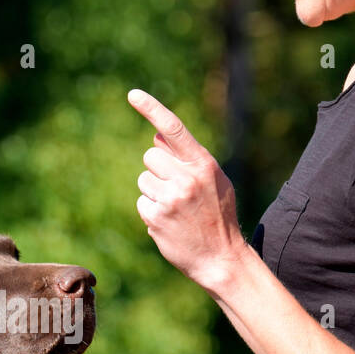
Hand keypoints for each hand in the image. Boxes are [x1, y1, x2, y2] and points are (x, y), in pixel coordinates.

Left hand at [130, 88, 246, 294]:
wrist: (221, 258)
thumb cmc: (218, 216)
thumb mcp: (215, 181)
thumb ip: (189, 158)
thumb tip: (156, 136)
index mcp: (203, 164)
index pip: (173, 128)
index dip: (151, 108)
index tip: (132, 95)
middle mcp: (187, 178)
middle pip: (151, 155)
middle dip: (158, 169)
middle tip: (177, 190)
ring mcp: (170, 198)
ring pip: (144, 179)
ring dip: (154, 192)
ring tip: (177, 209)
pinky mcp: (156, 217)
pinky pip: (142, 202)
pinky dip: (152, 211)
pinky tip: (170, 222)